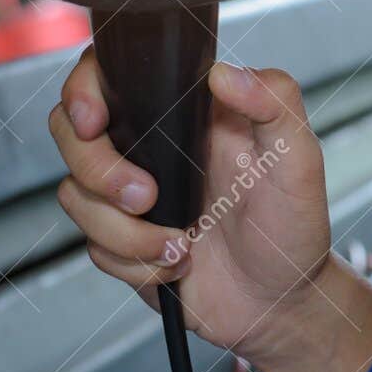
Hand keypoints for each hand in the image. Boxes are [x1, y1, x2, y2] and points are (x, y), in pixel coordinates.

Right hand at [51, 51, 371, 371]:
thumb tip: (222, 73)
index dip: (83, 90)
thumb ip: (276, 103)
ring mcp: (131, 196)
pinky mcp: (122, 242)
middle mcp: (151, 147)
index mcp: (186, 112)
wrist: (282, 299)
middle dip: (98, 170)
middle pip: (71, 134)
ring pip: (76, 196)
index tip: (94, 122)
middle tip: (148, 197)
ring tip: (183, 247)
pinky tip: (179, 266)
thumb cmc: (294, 221)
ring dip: (126, 232)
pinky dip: (137, 264)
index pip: (108, 76)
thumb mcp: (299, 158)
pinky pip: (95, 248)